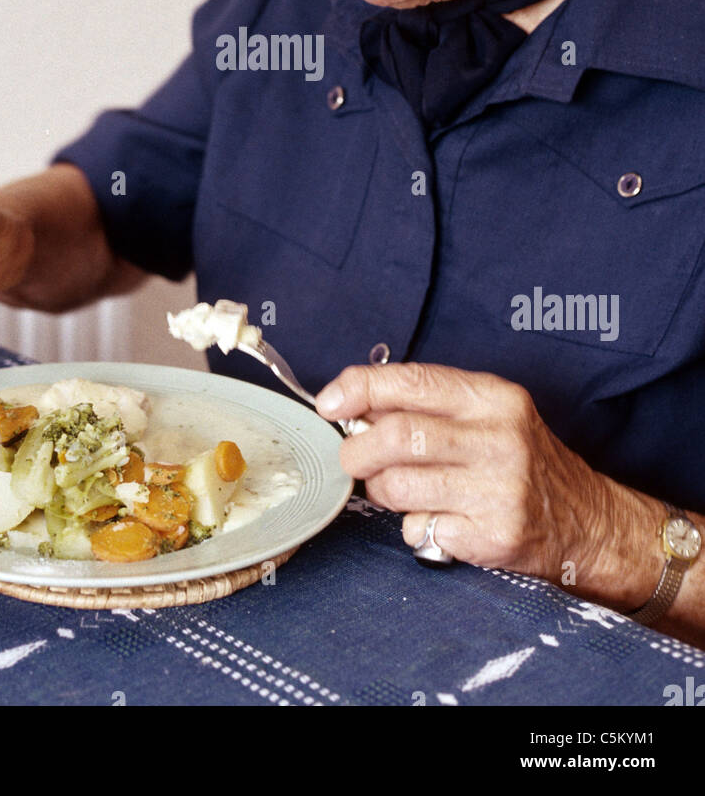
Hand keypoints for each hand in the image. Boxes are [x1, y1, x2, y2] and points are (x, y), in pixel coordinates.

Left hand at [315, 361, 659, 595]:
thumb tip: (353, 403)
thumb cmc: (521, 462)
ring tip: (399, 491)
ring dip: (382, 491)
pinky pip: (420, 530)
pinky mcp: (492, 536)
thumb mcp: (486, 416)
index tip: (330, 403)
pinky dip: (415, 527)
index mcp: (492, 397)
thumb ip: (426, 405)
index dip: (359, 388)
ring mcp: (498, 490)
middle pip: (397, 436)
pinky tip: (441, 520)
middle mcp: (499, 438)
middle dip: (358, 450)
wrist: (587, 523)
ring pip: (399, 486)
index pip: (411, 381)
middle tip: (354, 459)